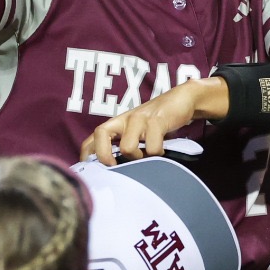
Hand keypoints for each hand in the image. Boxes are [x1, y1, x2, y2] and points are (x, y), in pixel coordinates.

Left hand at [80, 78, 220, 164]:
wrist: (182, 99)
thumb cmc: (158, 121)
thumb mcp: (138, 131)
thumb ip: (127, 143)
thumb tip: (116, 169)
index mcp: (117, 123)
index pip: (94, 137)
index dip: (87, 154)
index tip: (90, 171)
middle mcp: (124, 119)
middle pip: (101, 134)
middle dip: (105, 156)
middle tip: (117, 168)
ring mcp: (139, 119)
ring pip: (127, 147)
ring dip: (138, 158)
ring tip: (148, 156)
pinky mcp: (156, 120)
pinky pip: (152, 147)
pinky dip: (158, 154)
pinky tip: (162, 150)